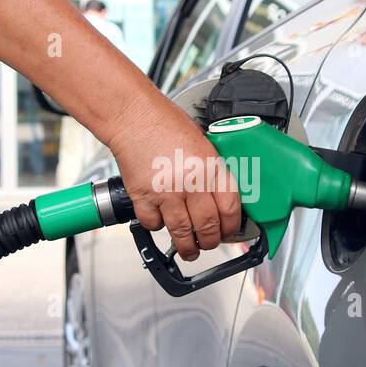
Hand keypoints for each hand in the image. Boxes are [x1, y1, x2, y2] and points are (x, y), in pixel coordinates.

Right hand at [108, 99, 241, 261]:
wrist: (133, 117)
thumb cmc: (165, 124)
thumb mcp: (203, 143)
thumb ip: (212, 171)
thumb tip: (221, 199)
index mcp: (211, 166)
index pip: (230, 209)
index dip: (232, 227)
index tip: (229, 231)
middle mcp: (191, 182)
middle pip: (208, 227)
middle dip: (211, 241)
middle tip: (209, 243)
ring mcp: (166, 192)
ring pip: (182, 234)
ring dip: (188, 247)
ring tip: (190, 249)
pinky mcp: (143, 197)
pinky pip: (154, 225)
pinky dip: (158, 227)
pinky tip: (162, 220)